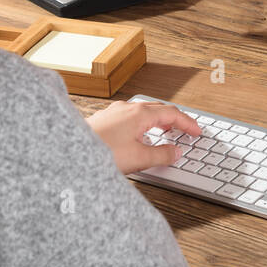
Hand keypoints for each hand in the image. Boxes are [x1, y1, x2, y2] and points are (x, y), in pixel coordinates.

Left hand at [86, 100, 200, 174]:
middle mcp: (126, 108)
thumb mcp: (139, 158)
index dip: (187, 123)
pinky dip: (142, 125)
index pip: (172, 113)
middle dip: (174, 120)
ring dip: (157, 122)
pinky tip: (138, 138)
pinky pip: (129, 118)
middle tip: (184, 130)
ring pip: (142, 113)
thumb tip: (175, 152)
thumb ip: (162, 155)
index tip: (196, 131)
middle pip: (158, 109)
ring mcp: (113, 113)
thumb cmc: (100, 153)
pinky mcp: (103, 120)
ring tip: (164, 133)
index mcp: (139, 113)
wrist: (69, 154)